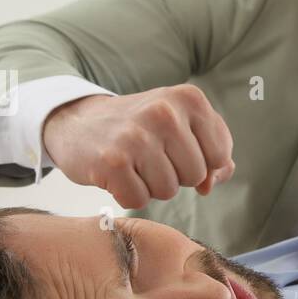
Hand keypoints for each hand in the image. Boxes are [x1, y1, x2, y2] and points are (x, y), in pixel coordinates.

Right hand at [42, 83, 234, 208]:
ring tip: (133, 163)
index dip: (202, 164)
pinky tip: (117, 173)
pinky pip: (139, 200)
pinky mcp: (112, 161)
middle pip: (195, 176)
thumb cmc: (140, 129)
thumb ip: (213, 152)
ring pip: (168, 191)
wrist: (78, 121)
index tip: (178, 151)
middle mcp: (165, 112)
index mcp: (189, 98)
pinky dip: (128, 194)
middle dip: (176, 176)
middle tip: (150, 157)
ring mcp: (137, 136)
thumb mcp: (182, 125)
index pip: (219, 156)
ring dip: (151, 186)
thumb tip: (214, 182)